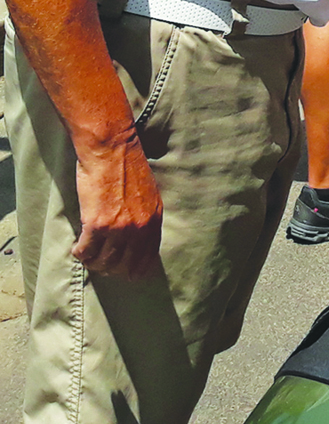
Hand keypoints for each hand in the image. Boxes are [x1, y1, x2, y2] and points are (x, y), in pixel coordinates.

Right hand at [73, 133, 162, 277]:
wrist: (112, 152)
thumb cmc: (127, 168)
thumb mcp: (148, 195)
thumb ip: (145, 217)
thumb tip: (137, 238)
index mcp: (154, 220)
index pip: (147, 259)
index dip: (134, 269)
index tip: (124, 272)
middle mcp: (140, 229)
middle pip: (125, 266)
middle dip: (112, 269)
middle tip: (101, 265)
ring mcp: (119, 229)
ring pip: (104, 262)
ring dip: (93, 262)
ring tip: (87, 255)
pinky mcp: (97, 225)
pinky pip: (86, 252)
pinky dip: (80, 253)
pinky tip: (77, 247)